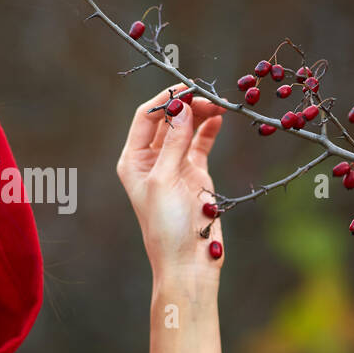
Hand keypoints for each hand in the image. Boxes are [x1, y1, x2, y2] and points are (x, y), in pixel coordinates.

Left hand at [115, 83, 226, 279]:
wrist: (188, 263)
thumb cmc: (166, 226)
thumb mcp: (165, 180)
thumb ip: (174, 143)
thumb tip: (183, 107)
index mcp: (133, 160)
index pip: (145, 118)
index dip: (165, 100)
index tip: (187, 89)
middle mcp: (151, 160)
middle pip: (168, 119)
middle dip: (187, 105)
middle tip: (210, 97)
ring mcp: (174, 165)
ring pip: (187, 128)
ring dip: (201, 114)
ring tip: (219, 104)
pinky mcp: (195, 173)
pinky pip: (201, 142)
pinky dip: (209, 129)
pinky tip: (220, 118)